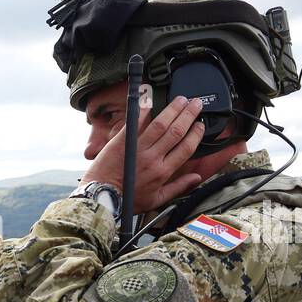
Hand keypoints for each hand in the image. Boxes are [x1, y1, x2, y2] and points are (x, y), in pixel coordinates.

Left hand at [82, 95, 205, 214]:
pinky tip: (151, 101)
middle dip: (189, 115)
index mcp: (163, 172)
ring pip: (159, 124)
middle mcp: (152, 158)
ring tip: (181, 99)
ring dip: (172, 109)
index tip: (200, 124)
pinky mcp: (121, 142)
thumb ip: (178, 187)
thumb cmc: (127, 201)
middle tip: (196, 103)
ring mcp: (137, 148)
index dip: (196, 134)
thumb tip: (197, 177)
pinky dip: (143, 111)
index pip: (186, 148)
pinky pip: (135, 123)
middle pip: (176, 131)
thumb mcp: (156, 200)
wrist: (101, 197)